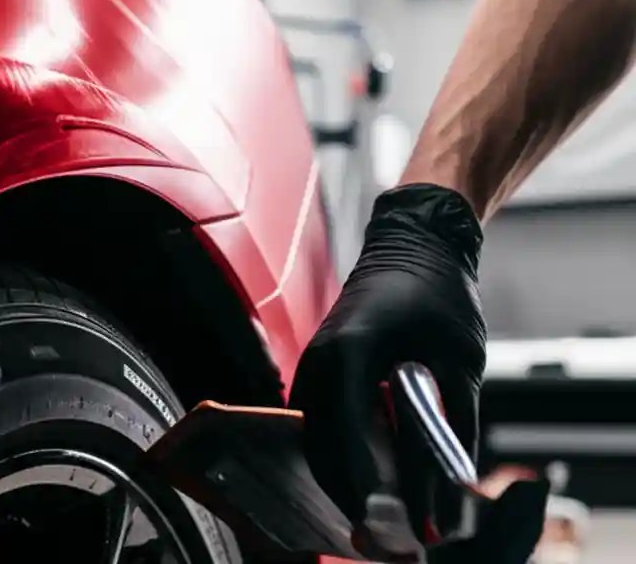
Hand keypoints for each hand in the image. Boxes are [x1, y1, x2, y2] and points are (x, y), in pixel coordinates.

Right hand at [289, 184, 487, 542]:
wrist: (413, 244)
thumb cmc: (439, 293)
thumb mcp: (460, 359)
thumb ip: (454, 421)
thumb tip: (455, 482)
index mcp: (349, 351)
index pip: (347, 434)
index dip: (370, 485)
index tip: (397, 520)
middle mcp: (319, 359)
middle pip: (321, 446)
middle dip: (353, 493)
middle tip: (393, 529)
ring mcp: (313, 363)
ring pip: (314, 439)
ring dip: (343, 476)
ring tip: (382, 509)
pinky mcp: (317, 368)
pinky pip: (317, 424)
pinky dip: (338, 453)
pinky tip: (370, 473)